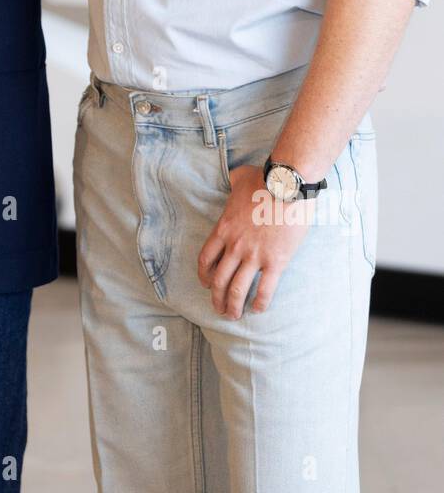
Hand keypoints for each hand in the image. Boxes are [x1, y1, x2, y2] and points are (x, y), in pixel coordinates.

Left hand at [198, 164, 314, 317]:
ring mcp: (254, 256)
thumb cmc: (265, 180)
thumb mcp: (240, 178)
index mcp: (224, 229)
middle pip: (220, 280)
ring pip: (238, 289)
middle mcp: (235, 246)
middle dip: (217, 298)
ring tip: (234, 315)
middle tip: (219, 308)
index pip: (206, 259)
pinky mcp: (275, 261)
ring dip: (234, 306)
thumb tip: (233, 177)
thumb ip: (233, 181)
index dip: (204, 276)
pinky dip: (260, 303)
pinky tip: (258, 309)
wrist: (287, 186)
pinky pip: (265, 289)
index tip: (206, 284)